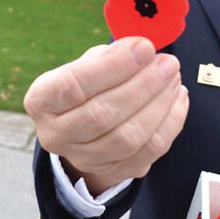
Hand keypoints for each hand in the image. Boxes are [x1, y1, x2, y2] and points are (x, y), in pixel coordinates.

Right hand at [23, 36, 188, 194]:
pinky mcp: (114, 171)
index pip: (74, 85)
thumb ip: (110, 56)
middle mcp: (55, 134)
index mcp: (41, 100)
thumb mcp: (87, 63)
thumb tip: (143, 49)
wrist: (84, 127)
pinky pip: (149, 152)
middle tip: (168, 63)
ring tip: (173, 77)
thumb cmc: (88, 84)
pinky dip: (171, 122)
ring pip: (128, 138)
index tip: (145, 47)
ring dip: (159, 104)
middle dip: (143, 85)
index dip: (113, 66)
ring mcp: (83, 158)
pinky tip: (179, 97)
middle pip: (102, 115)